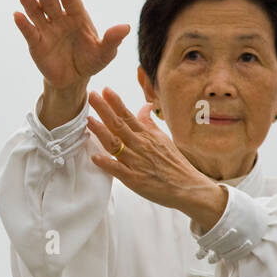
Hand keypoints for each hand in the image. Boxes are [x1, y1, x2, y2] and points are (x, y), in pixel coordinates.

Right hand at [13, 0, 129, 89]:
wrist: (73, 80)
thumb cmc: (90, 61)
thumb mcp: (104, 53)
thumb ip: (112, 40)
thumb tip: (125, 27)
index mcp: (77, 16)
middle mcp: (60, 19)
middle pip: (50, 2)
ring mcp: (47, 30)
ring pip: (37, 13)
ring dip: (29, 2)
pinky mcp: (36, 44)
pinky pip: (30, 32)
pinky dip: (23, 24)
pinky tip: (17, 15)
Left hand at [86, 86, 222, 217]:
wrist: (187, 187)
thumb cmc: (174, 163)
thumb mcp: (163, 138)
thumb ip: (149, 123)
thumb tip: (145, 105)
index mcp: (146, 135)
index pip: (128, 115)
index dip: (115, 102)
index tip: (105, 90)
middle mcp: (140, 145)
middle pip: (119, 125)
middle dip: (104, 109)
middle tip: (92, 95)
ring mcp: (137, 162)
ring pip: (116, 144)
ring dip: (101, 132)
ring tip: (89, 120)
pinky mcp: (135, 179)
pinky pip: (118, 170)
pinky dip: (107, 163)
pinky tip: (95, 157)